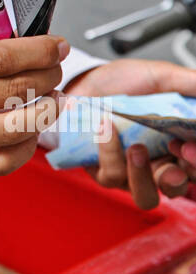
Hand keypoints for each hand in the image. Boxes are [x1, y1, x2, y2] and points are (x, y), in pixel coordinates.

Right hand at [0, 33, 66, 177]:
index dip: (39, 52)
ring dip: (46, 111)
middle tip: (55, 68)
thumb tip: (35, 51)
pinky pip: (5, 161)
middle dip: (48, 75)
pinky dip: (28, 145)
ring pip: (16, 129)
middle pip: (14, 89)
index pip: (2, 58)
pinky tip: (31, 128)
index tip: (57, 46)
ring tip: (52, 99)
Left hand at [64, 58, 195, 206]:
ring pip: (145, 197)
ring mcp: (130, 173)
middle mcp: (158, 165)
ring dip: (143, 174)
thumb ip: (190, 85)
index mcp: (179, 146)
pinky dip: (110, 152)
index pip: (194, 168)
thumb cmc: (128, 82)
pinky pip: (111, 176)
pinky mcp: (104, 172)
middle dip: (177, 178)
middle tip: (175, 149)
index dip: (195, 163)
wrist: (88, 79)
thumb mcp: (163, 76)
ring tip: (136, 147)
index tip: (189, 146)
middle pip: (176, 188)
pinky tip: (106, 126)